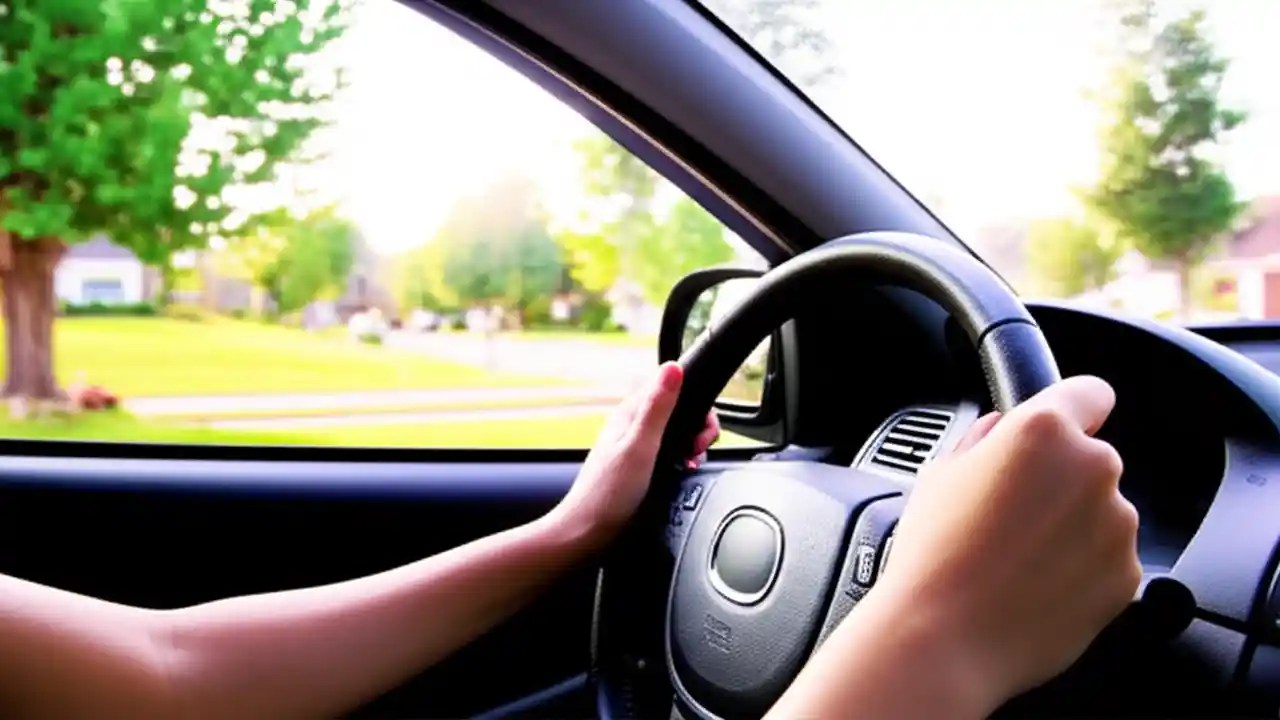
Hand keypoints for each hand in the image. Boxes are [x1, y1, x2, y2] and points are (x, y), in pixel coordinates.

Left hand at [550, 361, 718, 541]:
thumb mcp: (640, 446)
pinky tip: (681, 473)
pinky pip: (670, 452)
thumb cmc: (608, 494)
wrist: (587, 532)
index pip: (671, 386)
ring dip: (691, 445)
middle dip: (697, 427)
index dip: (695, 404)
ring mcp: (636, 446)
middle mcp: (632, 426)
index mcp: (630, 413)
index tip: (700, 431)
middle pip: (678, 410)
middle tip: (696, 450)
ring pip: (676, 432)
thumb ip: (658, 407)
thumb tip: (673, 367)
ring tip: (689, 463)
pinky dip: (682, 460)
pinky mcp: (640, 467)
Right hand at [872, 376, 1139, 712]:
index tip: (1065, 425)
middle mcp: (1092, 468)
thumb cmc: (934, 554)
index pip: (1091, 393)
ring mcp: (1117, 524)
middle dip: (1062, 480)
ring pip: (1102, 511)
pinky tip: (1035, 584)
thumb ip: (983, 440)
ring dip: (1073, 526)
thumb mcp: (941, 476)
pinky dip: (1083, 568)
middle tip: (1012, 513)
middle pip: (1091, 459)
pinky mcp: (1127, 575)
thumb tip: (1000, 431)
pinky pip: (1110, 558)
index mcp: (1043, 431)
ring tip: (1018, 557)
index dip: (1075, 409)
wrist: (945, 636)